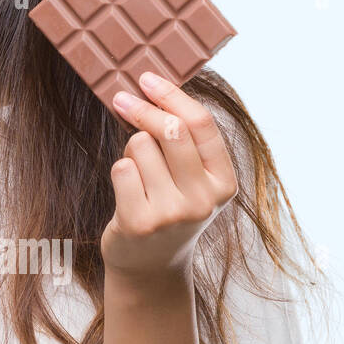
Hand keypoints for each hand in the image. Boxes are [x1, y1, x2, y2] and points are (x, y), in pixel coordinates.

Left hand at [100, 72, 237, 278]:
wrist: (150, 265)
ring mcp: (172, 213)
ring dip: (131, 150)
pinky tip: (127, 191)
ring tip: (138, 175)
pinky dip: (119, 170)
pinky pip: (121, 167)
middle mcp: (204, 199)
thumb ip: (185, 142)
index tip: (146, 78)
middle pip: (172, 130)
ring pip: (141, 146)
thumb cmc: (168, 208)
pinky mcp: (140, 222)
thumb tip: (153, 87)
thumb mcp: (191, 180)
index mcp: (224, 182)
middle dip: (143, 109)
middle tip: (122, 99)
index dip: (171, 95)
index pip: (202, 123)